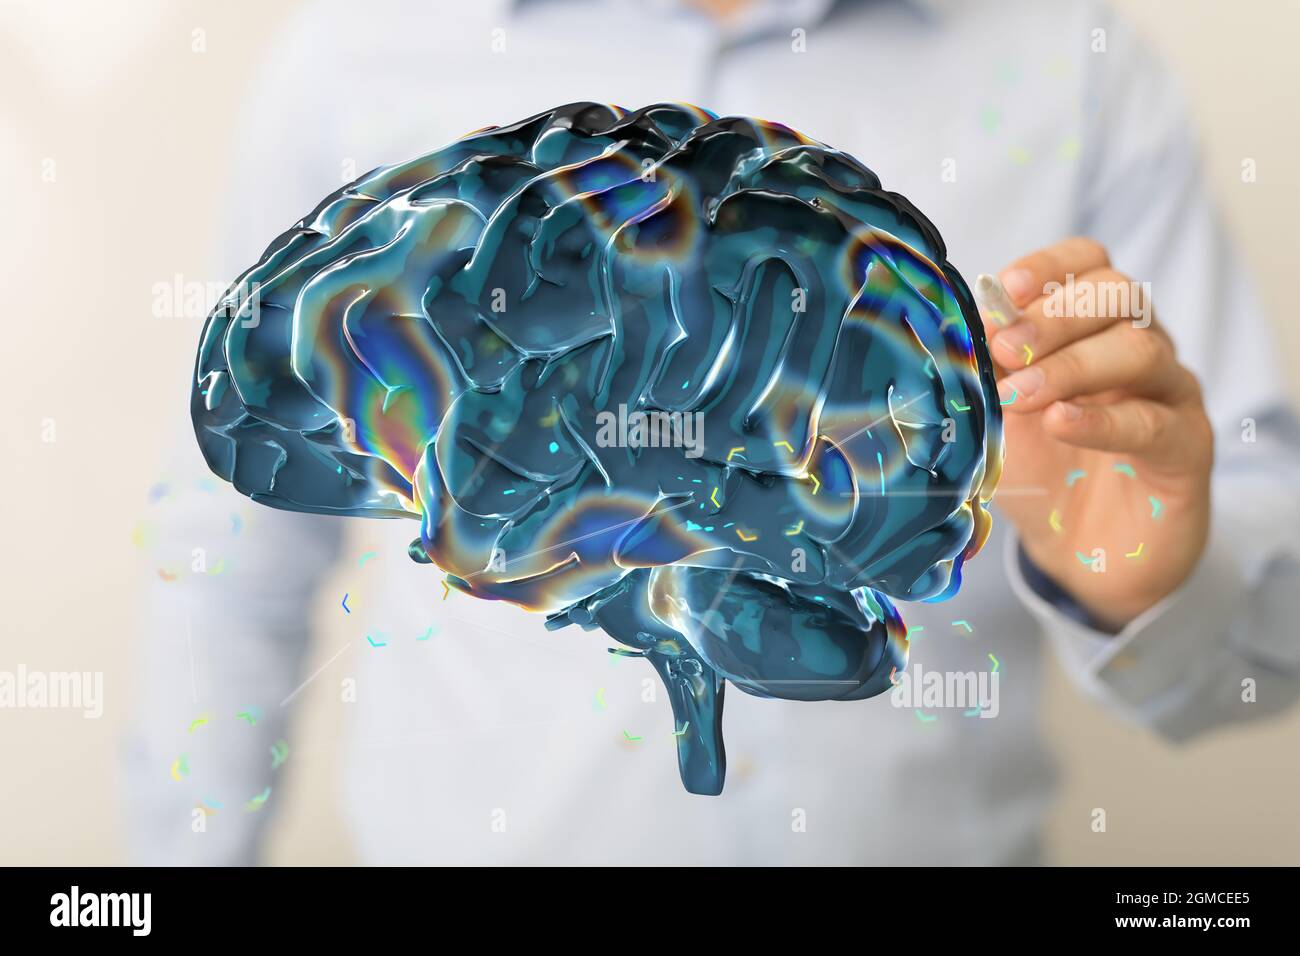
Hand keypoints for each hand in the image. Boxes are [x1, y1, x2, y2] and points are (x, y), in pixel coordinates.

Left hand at [984, 238, 1213, 629]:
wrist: (1083, 552)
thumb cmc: (1042, 471)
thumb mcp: (1000, 416)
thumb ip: (985, 374)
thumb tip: (954, 334)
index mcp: (1095, 327)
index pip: (1091, 265)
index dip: (1051, 267)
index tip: (1006, 288)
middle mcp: (1140, 348)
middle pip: (1119, 295)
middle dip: (1055, 317)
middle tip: (1002, 350)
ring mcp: (1170, 394)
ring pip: (1141, 349)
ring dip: (1071, 366)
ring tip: (1020, 396)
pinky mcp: (1187, 447)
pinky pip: (1153, 420)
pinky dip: (1103, 418)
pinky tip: (1061, 422)